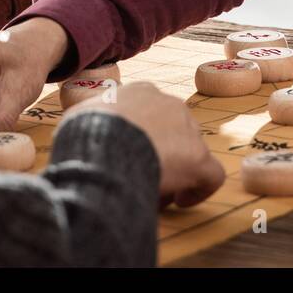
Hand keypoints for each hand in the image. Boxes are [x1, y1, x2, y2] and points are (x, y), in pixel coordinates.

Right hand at [66, 83, 224, 207]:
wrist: (104, 144)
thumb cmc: (86, 133)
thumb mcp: (81, 117)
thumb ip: (91, 120)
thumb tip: (85, 132)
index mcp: (141, 92)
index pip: (148, 113)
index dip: (140, 135)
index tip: (128, 154)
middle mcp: (169, 103)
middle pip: (170, 132)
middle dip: (160, 153)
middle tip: (141, 174)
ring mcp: (188, 130)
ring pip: (188, 154)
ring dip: (175, 173)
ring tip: (155, 192)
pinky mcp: (200, 158)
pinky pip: (211, 175)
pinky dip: (200, 189)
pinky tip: (182, 201)